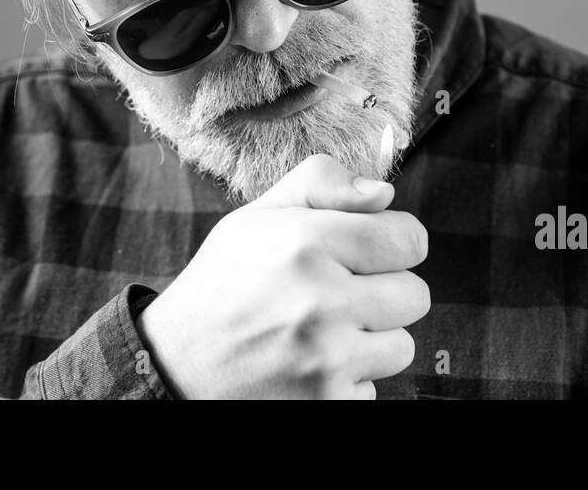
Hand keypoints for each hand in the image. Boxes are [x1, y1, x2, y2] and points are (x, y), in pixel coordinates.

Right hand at [134, 154, 429, 398]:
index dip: (396, 242)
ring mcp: (326, 359)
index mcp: (307, 242)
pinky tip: (309, 365)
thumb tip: (385, 191)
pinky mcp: (327, 404)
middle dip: (385, 292)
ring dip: (371, 340)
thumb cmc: (223, 284)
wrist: (173, 365)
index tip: (374, 251)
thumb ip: (321, 184)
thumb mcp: (258, 217)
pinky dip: (348, 380)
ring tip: (324, 331)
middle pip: (415, 295)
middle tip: (341, 295)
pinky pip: (373, 387)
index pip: (409, 239)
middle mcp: (321, 300)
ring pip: (401, 345)